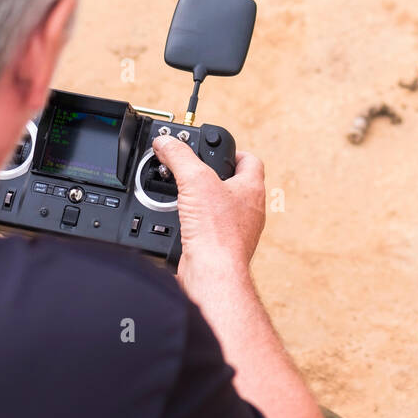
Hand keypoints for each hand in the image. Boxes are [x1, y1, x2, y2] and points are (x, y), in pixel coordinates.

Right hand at [151, 136, 265, 278]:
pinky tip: (177, 219)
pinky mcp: (220, 246)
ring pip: (219, 205)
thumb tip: (165, 141)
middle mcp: (248, 209)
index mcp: (252, 189)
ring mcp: (236, 229)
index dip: (232, 151)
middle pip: (233, 182)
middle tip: (192, 170)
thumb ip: (179, 156)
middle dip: (211, 175)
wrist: (212, 275)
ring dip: (200, 198)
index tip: (213, 149)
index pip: (250, 160)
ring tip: (181, 192)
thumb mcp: (194, 180)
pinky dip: (192, 220)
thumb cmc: (216, 232)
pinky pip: (207, 226)